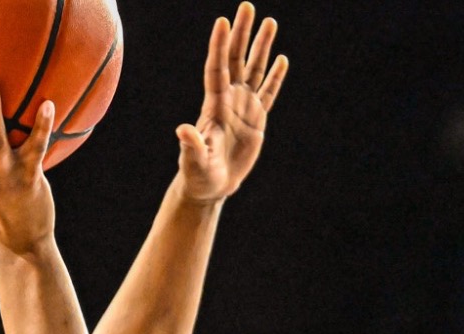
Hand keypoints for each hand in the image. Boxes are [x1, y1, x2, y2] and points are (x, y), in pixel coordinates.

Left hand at [177, 3, 289, 203]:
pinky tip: (281, 59)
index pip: (217, 68)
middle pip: (237, 60)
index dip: (220, 46)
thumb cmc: (198, 175)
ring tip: (270, 22)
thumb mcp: (193, 162)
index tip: (223, 21)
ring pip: (254, 70)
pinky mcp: (256, 119)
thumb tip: (183, 131)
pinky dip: (274, 77)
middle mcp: (229, 100)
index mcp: (214, 105)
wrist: (211, 185)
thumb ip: (191, 146)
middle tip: (248, 7)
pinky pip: (267, 93)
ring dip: (262, 47)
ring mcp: (243, 107)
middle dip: (243, 34)